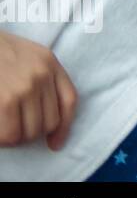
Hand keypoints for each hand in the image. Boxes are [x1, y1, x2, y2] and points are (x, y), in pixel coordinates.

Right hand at [0, 30, 77, 150]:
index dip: (64, 127)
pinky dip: (4, 139)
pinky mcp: (6, 99)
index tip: (55, 143)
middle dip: (34, 133)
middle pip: (50, 121)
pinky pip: (10, 133)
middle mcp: (41, 74)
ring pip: (31, 131)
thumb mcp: (27, 55)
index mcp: (49, 61)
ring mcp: (25, 87)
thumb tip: (46, 119)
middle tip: (18, 131)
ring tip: (6, 131)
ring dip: (18, 138)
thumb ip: (42, 77)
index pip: (69, 101)